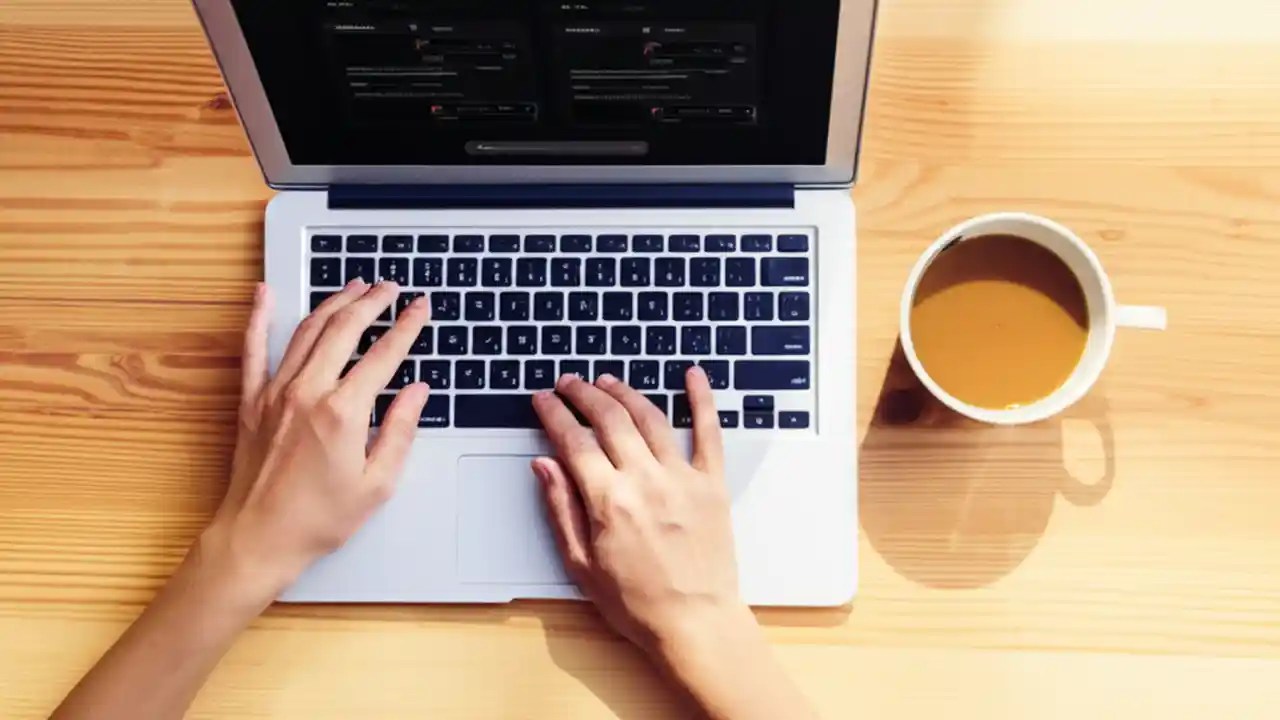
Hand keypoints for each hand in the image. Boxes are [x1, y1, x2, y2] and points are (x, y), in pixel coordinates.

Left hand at [202, 280, 430, 599]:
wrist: (258, 539)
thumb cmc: (317, 520)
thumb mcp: (377, 484)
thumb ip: (399, 431)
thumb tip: (417, 392)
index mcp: (343, 413)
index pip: (383, 355)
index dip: (407, 326)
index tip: (420, 308)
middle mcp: (308, 393)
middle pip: (344, 330)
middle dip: (372, 302)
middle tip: (390, 288)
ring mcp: (275, 393)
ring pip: (307, 331)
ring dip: (333, 303)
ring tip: (353, 286)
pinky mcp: (252, 401)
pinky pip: (254, 349)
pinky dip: (258, 317)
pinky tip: (264, 294)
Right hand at [533, 371, 819, 719]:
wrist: (695, 623)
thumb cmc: (637, 603)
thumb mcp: (582, 564)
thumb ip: (561, 509)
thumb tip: (543, 465)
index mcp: (610, 502)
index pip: (574, 441)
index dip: (554, 415)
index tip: (543, 400)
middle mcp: (646, 481)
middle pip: (610, 419)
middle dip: (583, 394)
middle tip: (569, 384)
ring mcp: (682, 478)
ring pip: (650, 417)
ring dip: (625, 392)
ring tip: (606, 381)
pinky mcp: (712, 484)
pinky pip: (708, 431)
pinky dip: (701, 399)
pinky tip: (692, 375)